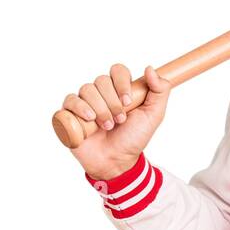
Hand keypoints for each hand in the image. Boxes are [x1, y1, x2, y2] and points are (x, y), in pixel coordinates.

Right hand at [62, 63, 170, 179]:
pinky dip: (79, 108)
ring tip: (108, 126)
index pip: (118, 70)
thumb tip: (150, 68)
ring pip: (87, 90)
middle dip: (113, 102)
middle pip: (101, 80)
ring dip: (100, 109)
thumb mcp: (153, 115)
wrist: (117, 161)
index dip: (121, 83)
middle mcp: (101, 93)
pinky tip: (89, 119)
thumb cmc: (134, 138)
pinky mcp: (70, 114)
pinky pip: (69, 101)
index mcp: (119, 89)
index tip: (128, 102)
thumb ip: (160, 91)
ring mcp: (84, 102)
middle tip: (121, 120)